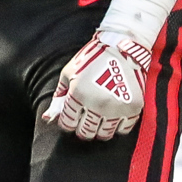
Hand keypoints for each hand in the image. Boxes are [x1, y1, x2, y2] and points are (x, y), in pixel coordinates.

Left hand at [44, 0, 175, 141]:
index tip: (71, 118)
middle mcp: (97, 104)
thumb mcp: (68, 74)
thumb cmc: (90, 60)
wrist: (122, 48)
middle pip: (86, 132)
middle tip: (84, 121)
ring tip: (98, 120)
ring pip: (104, 134)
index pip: (68, 123)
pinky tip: (113, 118)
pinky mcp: (133, 108)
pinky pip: (124, 129)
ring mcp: (117, 108)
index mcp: (78, 95)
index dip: (67, 123)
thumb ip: (58, 98)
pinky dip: (117, 127)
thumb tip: (47, 118)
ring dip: (99, 130)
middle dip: (82, 129)